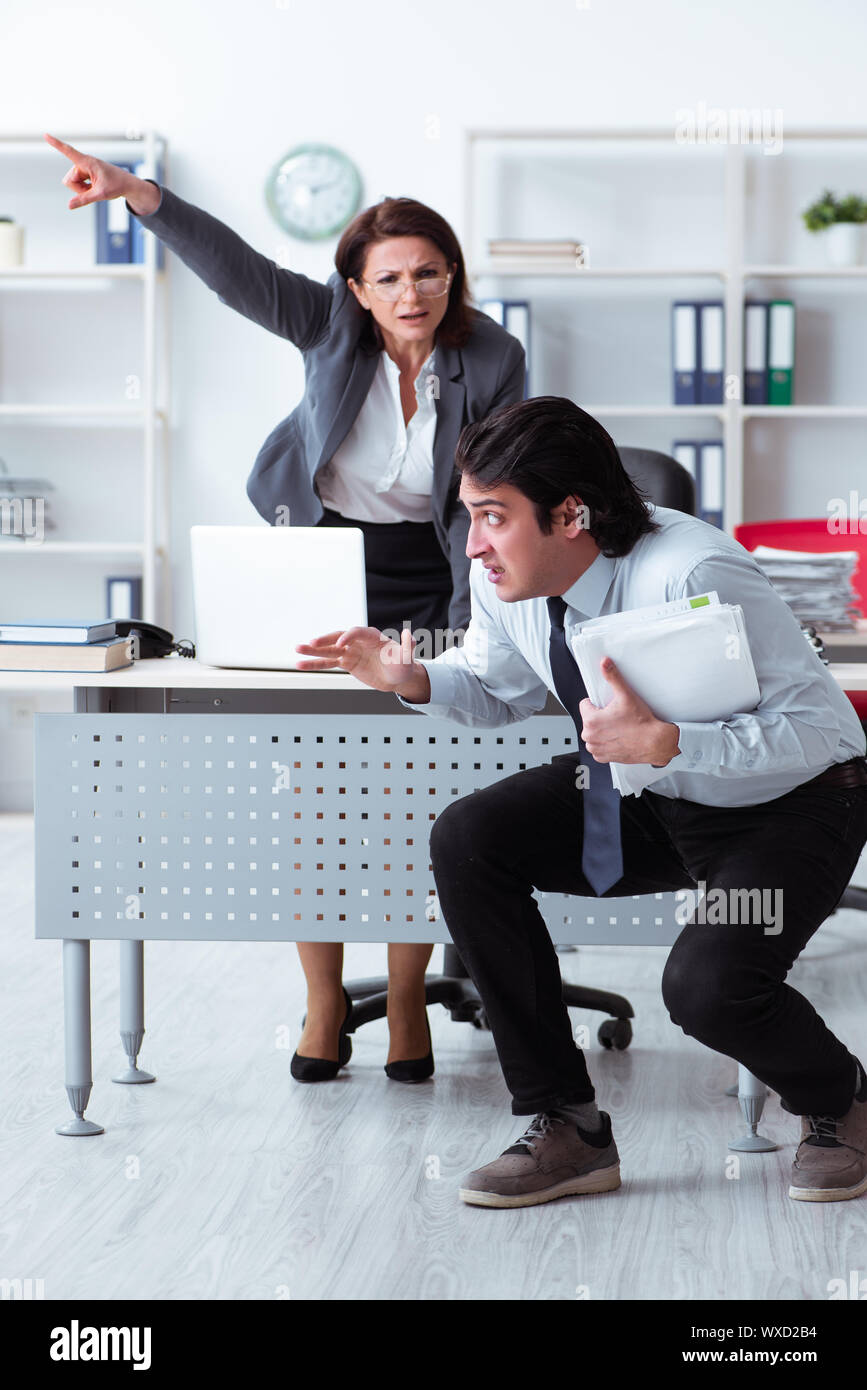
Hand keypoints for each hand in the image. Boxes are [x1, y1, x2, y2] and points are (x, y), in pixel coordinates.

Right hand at [43, 132, 140, 209]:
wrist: (126, 184)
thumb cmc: (116, 185)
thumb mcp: (100, 194)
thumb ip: (84, 200)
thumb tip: (69, 205)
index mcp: (87, 162)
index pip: (68, 151)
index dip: (56, 144)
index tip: (45, 134)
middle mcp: (83, 163)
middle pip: (69, 180)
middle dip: (78, 189)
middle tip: (94, 189)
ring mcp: (83, 169)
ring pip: (72, 183)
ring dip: (82, 190)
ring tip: (96, 188)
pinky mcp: (84, 173)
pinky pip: (77, 185)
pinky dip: (84, 189)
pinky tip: (94, 187)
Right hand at [295, 626, 429, 699]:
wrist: (398, 677)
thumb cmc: (404, 666)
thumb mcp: (407, 658)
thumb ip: (407, 646)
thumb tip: (409, 634)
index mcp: (372, 636)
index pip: (357, 632)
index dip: (349, 636)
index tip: (341, 645)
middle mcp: (358, 641)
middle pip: (338, 637)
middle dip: (325, 640)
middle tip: (311, 643)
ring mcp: (350, 651)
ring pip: (329, 649)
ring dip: (313, 650)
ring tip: (297, 649)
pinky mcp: (346, 662)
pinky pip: (328, 662)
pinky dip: (315, 664)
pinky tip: (299, 665)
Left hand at [579, 657, 679, 765]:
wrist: (654, 742)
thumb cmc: (641, 723)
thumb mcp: (626, 695)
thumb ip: (613, 677)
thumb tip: (605, 664)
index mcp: (591, 720)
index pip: (585, 705)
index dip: (597, 703)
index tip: (609, 706)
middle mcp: (590, 736)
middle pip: (589, 719)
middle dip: (600, 717)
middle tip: (616, 716)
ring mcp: (596, 748)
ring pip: (593, 733)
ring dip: (601, 730)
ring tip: (618, 727)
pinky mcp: (603, 757)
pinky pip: (599, 747)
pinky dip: (606, 743)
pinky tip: (618, 737)